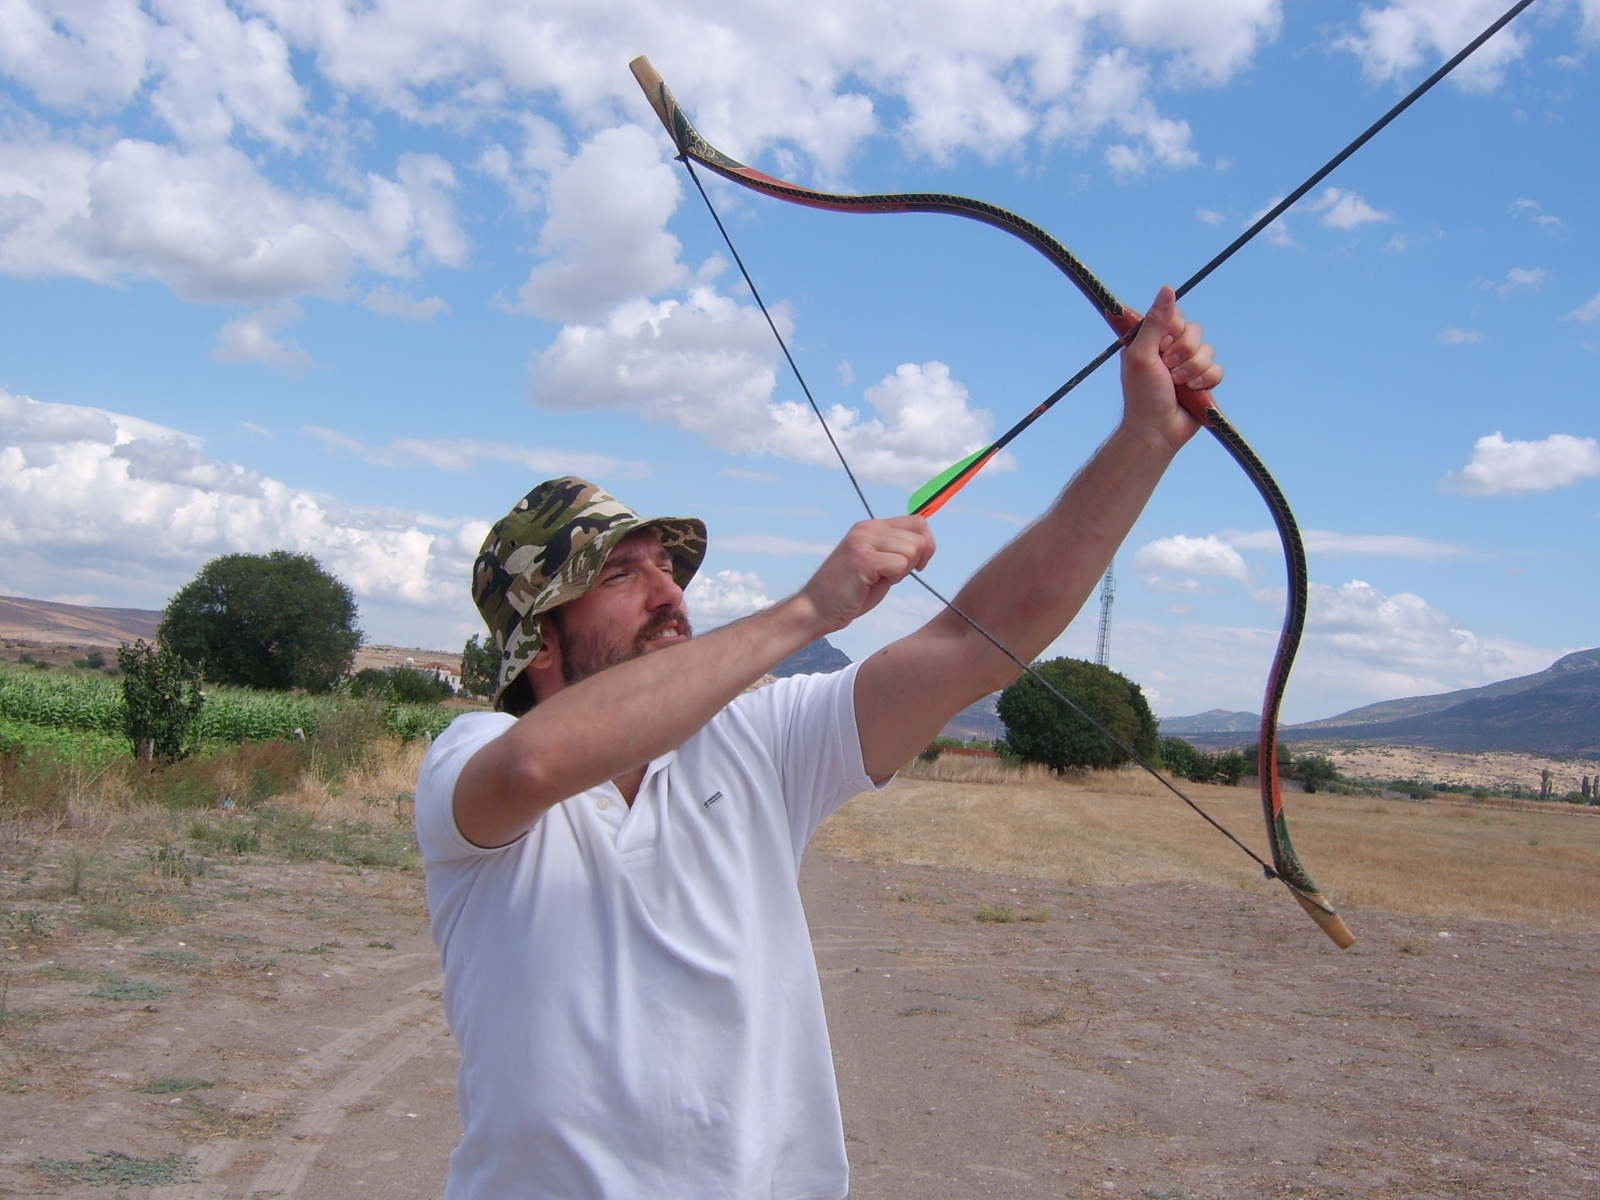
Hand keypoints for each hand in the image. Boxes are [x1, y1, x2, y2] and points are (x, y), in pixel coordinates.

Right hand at [797, 516, 934, 632]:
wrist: (817, 609)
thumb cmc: (850, 592)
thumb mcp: (877, 563)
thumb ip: (896, 550)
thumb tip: (925, 544)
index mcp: (872, 526)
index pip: (918, 522)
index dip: (926, 545)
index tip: (916, 565)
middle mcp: (867, 528)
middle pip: (919, 537)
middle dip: (914, 562)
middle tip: (890, 576)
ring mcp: (863, 541)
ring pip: (911, 550)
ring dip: (902, 571)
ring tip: (878, 579)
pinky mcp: (862, 559)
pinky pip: (899, 564)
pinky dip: (894, 578)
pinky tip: (873, 583)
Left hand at [1120, 286, 1223, 451]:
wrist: (1157, 429)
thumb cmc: (1142, 394)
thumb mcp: (1142, 354)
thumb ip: (1156, 322)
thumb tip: (1167, 288)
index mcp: (1152, 340)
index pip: (1175, 317)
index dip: (1173, 331)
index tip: (1162, 346)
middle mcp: (1170, 350)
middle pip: (1195, 331)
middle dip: (1183, 352)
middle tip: (1167, 368)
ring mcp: (1188, 365)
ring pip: (1208, 350)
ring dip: (1193, 369)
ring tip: (1178, 384)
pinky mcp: (1203, 381)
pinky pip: (1217, 369)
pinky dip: (1206, 380)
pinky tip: (1192, 391)